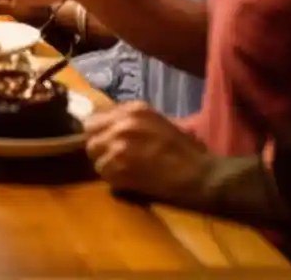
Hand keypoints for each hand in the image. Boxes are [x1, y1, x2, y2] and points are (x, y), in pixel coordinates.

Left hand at [85, 101, 214, 206]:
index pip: (95, 117)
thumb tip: (107, 127)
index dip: (100, 133)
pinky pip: (103, 174)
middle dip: (99, 148)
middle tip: (114, 159)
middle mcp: (123, 123)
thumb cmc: (185, 151)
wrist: (200, 175)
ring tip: (125, 170)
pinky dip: (113, 179)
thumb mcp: (157, 123)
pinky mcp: (119, 167)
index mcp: (133, 109)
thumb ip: (131, 122)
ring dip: (106, 166)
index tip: (108, 142)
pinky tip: (130, 180)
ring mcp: (119, 144)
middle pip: (90, 136)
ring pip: (95, 157)